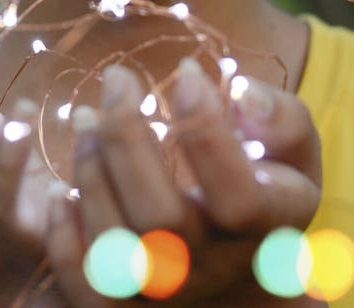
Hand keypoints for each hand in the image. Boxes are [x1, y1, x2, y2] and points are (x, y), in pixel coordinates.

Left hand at [45, 61, 321, 306]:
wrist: (240, 261)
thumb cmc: (265, 183)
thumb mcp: (293, 150)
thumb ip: (282, 119)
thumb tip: (241, 93)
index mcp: (263, 228)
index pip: (238, 195)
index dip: (208, 131)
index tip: (186, 69)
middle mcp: (212, 268)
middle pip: (159, 219)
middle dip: (127, 138)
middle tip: (117, 77)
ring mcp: (166, 293)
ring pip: (115, 248)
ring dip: (91, 170)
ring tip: (86, 115)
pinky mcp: (123, 304)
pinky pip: (83, 284)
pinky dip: (63, 237)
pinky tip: (59, 190)